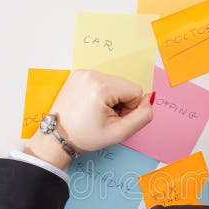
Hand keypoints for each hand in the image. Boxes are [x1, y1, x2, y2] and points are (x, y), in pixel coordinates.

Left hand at [24, 70, 153, 168]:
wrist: (58, 136)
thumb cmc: (85, 136)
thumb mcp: (119, 133)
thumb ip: (142, 116)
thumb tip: (150, 99)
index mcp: (102, 87)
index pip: (136, 90)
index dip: (130, 108)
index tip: (114, 119)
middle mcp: (92, 75)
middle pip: (125, 85)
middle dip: (121, 102)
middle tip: (105, 117)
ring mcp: (83, 72)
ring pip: (115, 82)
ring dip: (111, 97)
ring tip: (96, 111)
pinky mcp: (78, 74)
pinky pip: (102, 80)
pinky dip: (101, 93)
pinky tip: (90, 105)